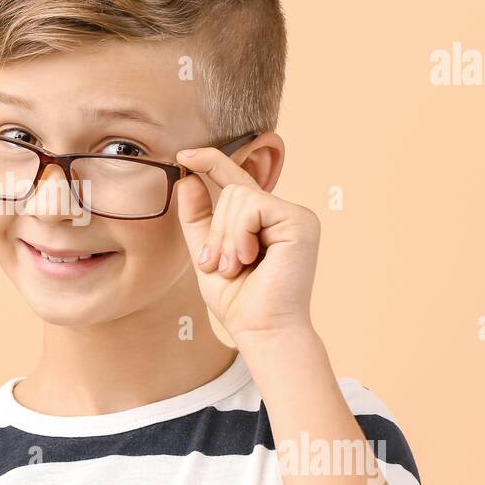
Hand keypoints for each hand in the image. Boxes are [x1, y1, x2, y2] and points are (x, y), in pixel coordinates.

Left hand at [174, 147, 320, 343]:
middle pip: (232, 191)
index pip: (235, 180)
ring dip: (226, 238)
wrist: (261, 329)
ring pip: (239, 197)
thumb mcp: (207, 253)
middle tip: (221, 265)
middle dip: (216, 231)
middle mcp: (283, 213)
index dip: (210, 162)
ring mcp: (296, 215)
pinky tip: (250, 259)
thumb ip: (198, 219)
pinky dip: (240, 234)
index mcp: (263, 220)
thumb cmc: (239, 300)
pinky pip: (252, 206)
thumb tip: (187, 180)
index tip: (183, 155)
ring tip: (236, 267)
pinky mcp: (301, 221)